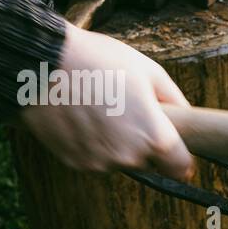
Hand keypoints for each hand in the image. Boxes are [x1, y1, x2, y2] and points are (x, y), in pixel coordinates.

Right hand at [17, 22, 194, 179]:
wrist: (40, 64)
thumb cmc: (99, 61)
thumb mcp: (148, 70)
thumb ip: (175, 98)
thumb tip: (187, 116)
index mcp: (155, 137)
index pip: (181, 167)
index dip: (179, 156)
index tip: (174, 146)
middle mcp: (130, 158)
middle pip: (149, 162)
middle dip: (145, 144)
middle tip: (128, 112)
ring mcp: (101, 164)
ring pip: (121, 161)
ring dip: (118, 145)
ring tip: (101, 109)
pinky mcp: (76, 163)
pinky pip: (95, 159)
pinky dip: (93, 145)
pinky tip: (83, 118)